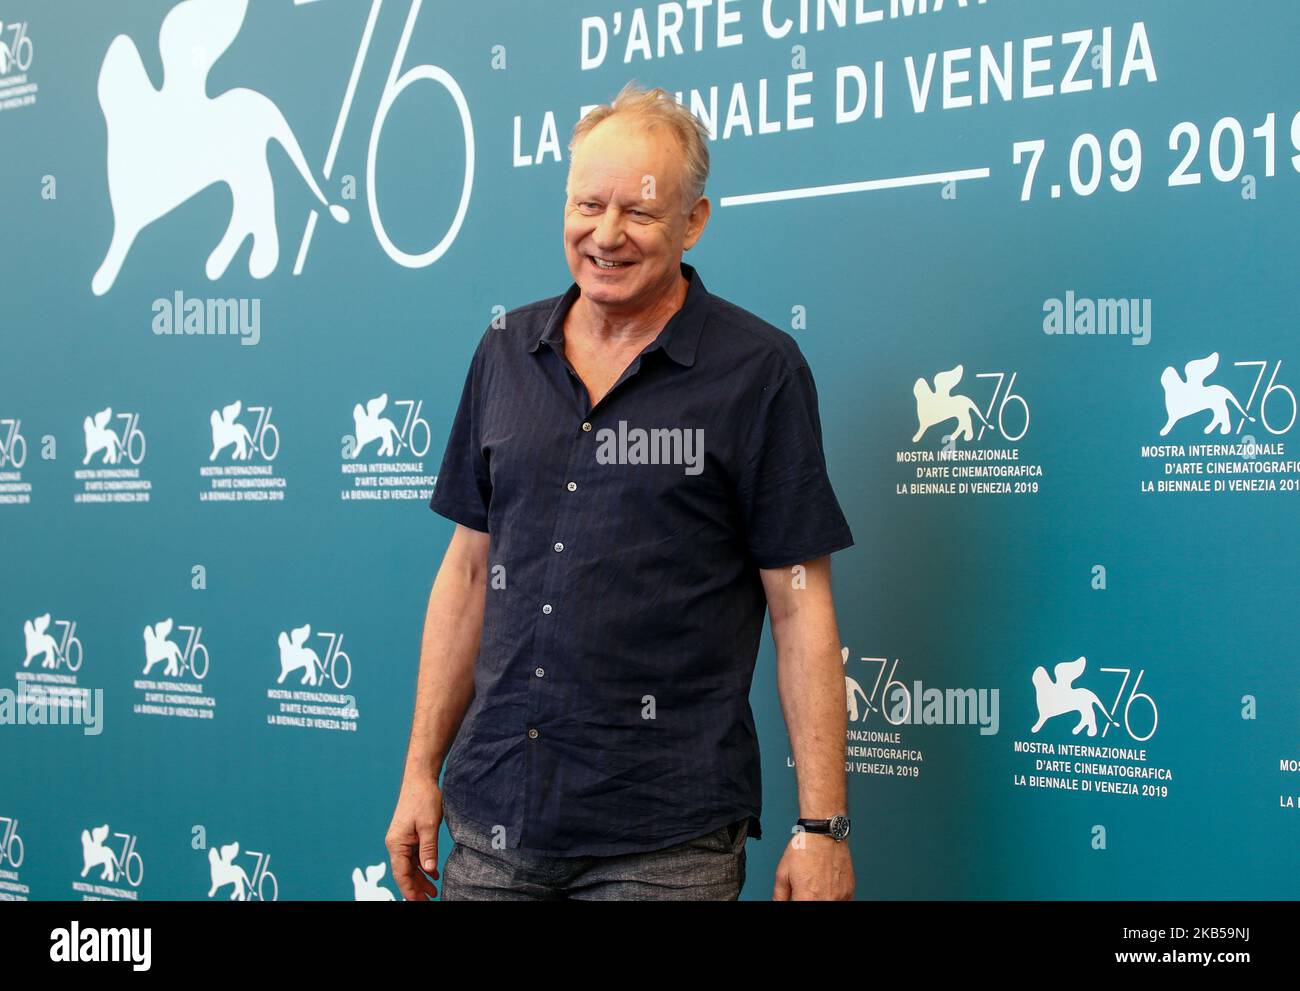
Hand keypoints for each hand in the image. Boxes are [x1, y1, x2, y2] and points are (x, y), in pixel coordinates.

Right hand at [385, 767, 443, 899]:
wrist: (420, 779)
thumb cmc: (423, 798)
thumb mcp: (429, 825)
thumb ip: (429, 848)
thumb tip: (429, 869)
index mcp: (396, 843)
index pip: (401, 873)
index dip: (410, 890)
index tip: (419, 902)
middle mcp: (396, 843)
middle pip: (405, 872)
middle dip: (416, 888)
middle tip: (430, 900)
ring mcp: (402, 840)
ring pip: (410, 865)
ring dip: (421, 879)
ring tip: (433, 891)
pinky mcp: (409, 835)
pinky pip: (414, 856)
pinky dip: (423, 866)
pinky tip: (432, 873)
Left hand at [772, 831, 854, 900]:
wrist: (823, 834)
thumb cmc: (805, 849)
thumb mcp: (782, 873)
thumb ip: (780, 894)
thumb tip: (779, 903)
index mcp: (807, 898)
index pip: (800, 910)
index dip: (797, 901)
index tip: (798, 897)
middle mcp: (825, 900)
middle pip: (816, 907)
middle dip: (808, 899)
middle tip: (806, 889)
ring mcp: (840, 896)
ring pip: (830, 905)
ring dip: (823, 899)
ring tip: (817, 887)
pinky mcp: (849, 891)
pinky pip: (843, 902)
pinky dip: (835, 898)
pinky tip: (827, 888)